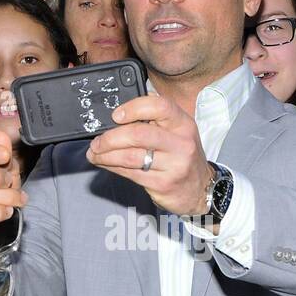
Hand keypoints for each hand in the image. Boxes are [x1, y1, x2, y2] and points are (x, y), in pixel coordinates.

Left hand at [86, 94, 210, 215]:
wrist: (200, 189)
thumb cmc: (182, 156)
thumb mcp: (178, 132)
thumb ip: (155, 119)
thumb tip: (119, 114)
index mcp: (183, 123)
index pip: (158, 106)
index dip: (133, 108)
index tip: (116, 115)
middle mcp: (181, 143)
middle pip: (138, 134)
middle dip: (110, 138)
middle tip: (97, 142)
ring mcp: (173, 165)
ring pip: (130, 157)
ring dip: (106, 155)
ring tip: (95, 153)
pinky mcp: (162, 184)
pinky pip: (130, 173)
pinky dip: (112, 167)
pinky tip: (105, 163)